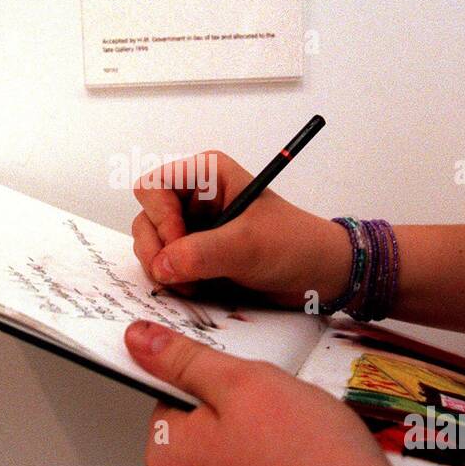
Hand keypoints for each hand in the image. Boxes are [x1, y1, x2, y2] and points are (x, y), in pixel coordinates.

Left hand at [125, 319, 412, 465]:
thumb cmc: (314, 464)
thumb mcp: (247, 383)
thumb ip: (186, 360)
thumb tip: (140, 341)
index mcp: (167, 456)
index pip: (176, 404)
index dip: (222, 394)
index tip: (256, 400)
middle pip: (201, 447)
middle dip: (238, 433)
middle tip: (285, 430)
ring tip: (298, 465)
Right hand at [131, 150, 352, 308]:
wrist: (318, 275)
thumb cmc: (296, 244)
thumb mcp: (249, 244)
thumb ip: (202, 252)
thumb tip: (162, 264)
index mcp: (206, 176)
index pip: (154, 187)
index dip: (160, 217)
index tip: (179, 243)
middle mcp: (194, 199)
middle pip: (146, 219)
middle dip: (158, 250)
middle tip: (179, 275)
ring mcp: (192, 229)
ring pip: (151, 246)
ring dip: (164, 269)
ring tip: (194, 285)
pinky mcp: (194, 257)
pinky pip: (164, 267)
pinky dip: (172, 282)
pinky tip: (196, 289)